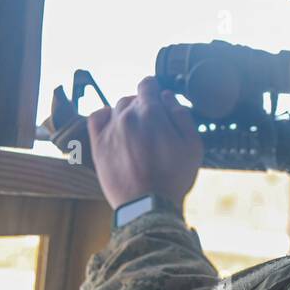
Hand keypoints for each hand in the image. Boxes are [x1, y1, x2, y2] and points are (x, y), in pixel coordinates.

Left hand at [87, 76, 202, 210]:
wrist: (148, 205)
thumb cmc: (173, 178)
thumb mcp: (193, 146)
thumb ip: (181, 116)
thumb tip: (168, 97)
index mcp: (152, 112)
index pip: (148, 84)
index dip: (156, 88)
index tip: (159, 98)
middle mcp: (127, 116)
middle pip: (134, 98)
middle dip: (145, 105)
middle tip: (155, 125)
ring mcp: (110, 129)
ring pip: (117, 107)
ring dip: (128, 112)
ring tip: (138, 130)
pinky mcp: (98, 144)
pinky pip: (96, 117)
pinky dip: (105, 115)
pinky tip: (114, 124)